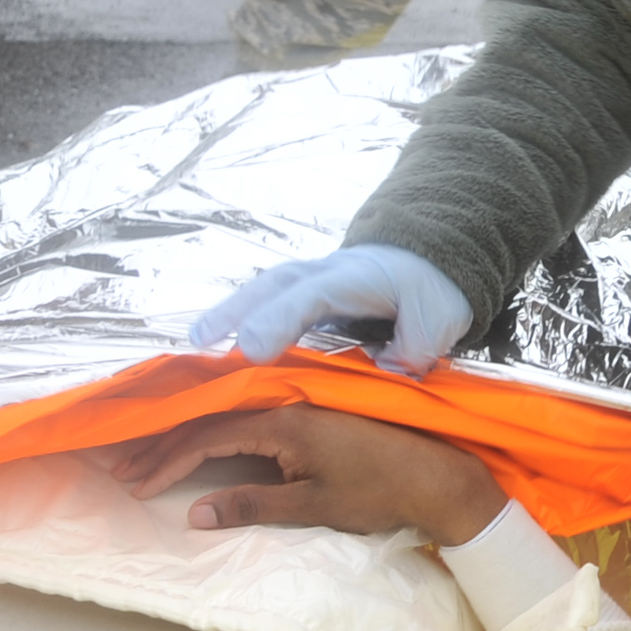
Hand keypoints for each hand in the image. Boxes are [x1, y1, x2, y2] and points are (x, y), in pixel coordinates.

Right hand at [111, 405, 504, 545]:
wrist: (437, 475)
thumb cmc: (378, 493)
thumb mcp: (312, 507)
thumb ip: (251, 505)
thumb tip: (193, 514)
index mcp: (281, 422)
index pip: (207, 437)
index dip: (167, 462)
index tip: (137, 486)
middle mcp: (284, 404)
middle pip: (209, 420)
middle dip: (164, 446)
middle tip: (125, 470)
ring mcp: (297, 405)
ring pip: (226, 416)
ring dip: (187, 439)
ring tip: (151, 459)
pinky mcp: (309, 414)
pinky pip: (247, 416)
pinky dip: (215, 433)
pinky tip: (201, 442)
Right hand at [190, 245, 471, 375]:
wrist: (425, 260)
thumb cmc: (429, 292)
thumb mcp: (437, 320)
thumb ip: (413, 347)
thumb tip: (382, 370)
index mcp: (357, 278)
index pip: (312, 295)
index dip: (279, 320)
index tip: (253, 350)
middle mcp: (324, 274)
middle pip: (274, 287)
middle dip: (238, 311)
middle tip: (202, 340)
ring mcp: (307, 282)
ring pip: (261, 291)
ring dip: (226, 314)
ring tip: (193, 342)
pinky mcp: (298, 296)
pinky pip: (262, 303)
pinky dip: (234, 319)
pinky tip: (209, 342)